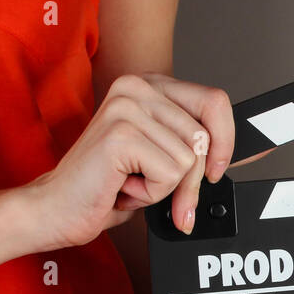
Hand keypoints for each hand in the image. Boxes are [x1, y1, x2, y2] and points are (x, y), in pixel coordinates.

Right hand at [23, 72, 236, 249]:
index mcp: (149, 86)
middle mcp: (137, 87)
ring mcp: (127, 107)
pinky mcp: (121, 134)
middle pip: (204, 137)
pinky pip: (170, 174)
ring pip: (189, 159)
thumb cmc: (105, 186)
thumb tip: (238, 154)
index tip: (221, 170)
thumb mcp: (160, 160)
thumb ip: (192, 149)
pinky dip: (151, 194)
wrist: (55, 208)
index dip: (228, 140)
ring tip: (131, 183)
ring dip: (164, 187)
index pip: (215, 101)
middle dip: (191, 179)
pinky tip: (122, 187)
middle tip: (162, 193)